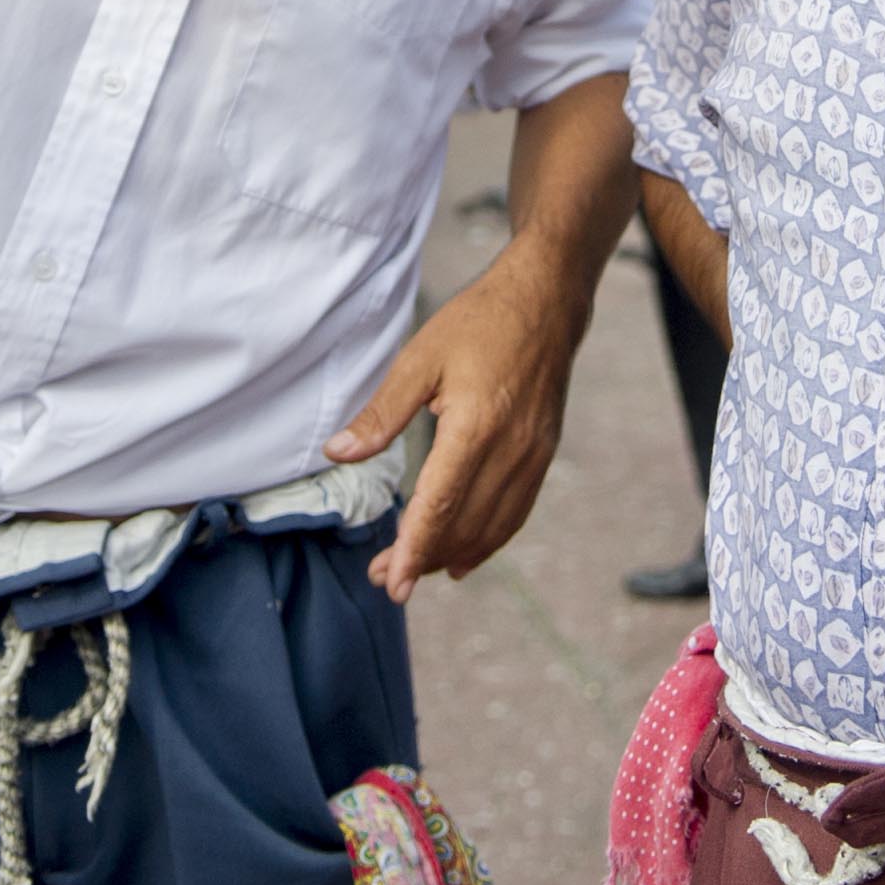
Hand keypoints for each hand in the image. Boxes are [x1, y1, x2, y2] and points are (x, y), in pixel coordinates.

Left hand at [324, 251, 589, 602]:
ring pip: (492, 526)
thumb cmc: (478, 323)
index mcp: (476, 426)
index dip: (413, 550)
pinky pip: (516, 512)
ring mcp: (533, 455)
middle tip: (385, 579)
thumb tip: (339, 453)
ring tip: (416, 570)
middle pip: (464, 525)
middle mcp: (511, 449)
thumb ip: (381, 413)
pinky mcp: (544, 454)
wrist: (545, 301)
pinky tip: (464, 555)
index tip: (392, 583)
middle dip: (423, 559)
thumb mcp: (419, 358)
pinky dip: (489, 540)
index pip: (439, 506)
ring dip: (453, 554)